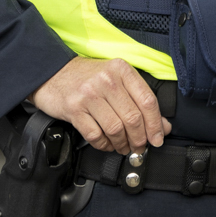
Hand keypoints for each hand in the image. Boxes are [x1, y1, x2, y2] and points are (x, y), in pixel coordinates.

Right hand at [29, 57, 169, 154]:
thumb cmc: (88, 77)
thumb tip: (162, 126)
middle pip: (133, 117)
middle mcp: (107, 80)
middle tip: (139, 147)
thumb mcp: (116, 80)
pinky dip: (104, 144)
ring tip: (123, 146)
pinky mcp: (74, 109)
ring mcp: (89, 94)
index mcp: (122, 70)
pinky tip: (107, 143)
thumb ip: (139, 100)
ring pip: (115, 128)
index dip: (156, 124)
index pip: (147, 100)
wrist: (53, 73)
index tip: (158, 138)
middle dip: (139, 138)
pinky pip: (95, 135)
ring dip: (122, 143)